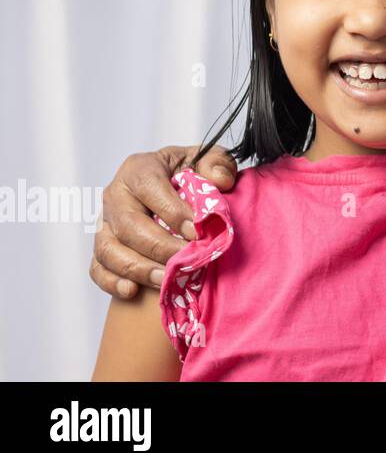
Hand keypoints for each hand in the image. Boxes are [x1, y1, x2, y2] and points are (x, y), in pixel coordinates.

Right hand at [90, 145, 237, 297]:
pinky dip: (112, 282)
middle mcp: (115, 195)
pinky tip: (132, 291)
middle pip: (127, 224)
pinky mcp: (102, 248)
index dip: (172, 211)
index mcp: (139, 168)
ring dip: (138, 268)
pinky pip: (98, 268)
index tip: (197, 232)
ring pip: (109, 249)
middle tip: (187, 261)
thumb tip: (220, 181)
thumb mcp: (208, 161)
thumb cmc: (192, 174)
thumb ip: (218, 164)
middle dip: (159, 246)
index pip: (148, 187)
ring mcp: (104, 223)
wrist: (175, 190)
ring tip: (166, 279)